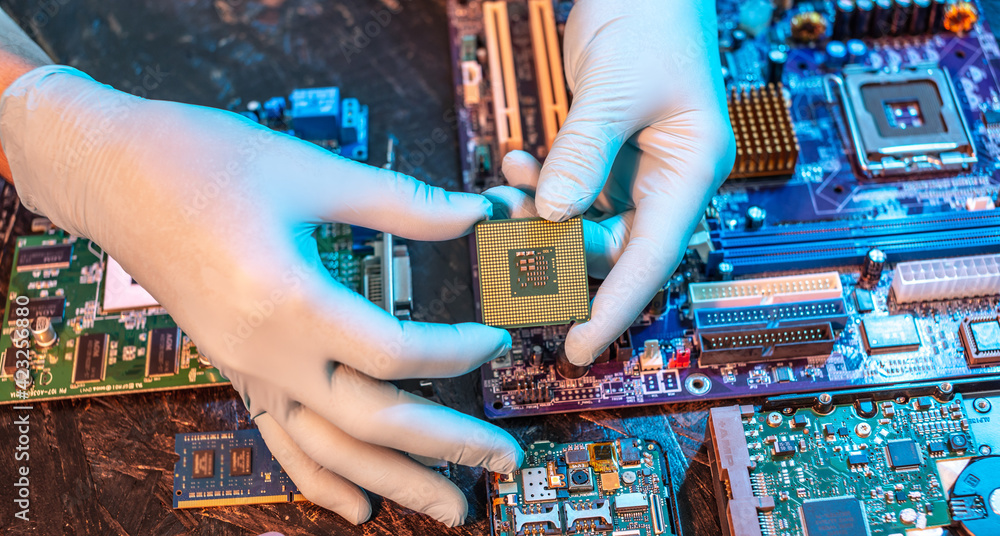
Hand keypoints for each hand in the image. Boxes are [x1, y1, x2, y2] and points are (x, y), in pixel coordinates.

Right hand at [0, 66, 522, 525]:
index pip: (397, 353)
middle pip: (374, 421)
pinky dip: (320, 482)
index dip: (458, 351)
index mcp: (291, 299)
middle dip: (448, 447)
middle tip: (508, 462)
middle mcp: (268, 352)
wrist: (114, 174)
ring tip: (453, 507)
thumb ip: (402, 202)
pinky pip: (281, 444)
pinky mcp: (237, 371)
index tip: (497, 337)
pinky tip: (356, 510)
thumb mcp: (311, 172)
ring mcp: (248, 370)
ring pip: (332, 449)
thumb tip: (476, 213)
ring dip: (396, 482)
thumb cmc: (205, 162)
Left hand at [527, 0, 734, 365]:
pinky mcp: (605, 155)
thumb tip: (550, 216)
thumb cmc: (654, 21)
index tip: (579, 347)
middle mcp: (664, 179)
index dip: (614, 308)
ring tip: (505, 191)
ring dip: (539, 215)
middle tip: (508, 235)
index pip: (651, 258)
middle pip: (609, 247)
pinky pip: (569, 191)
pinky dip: (539, 184)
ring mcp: (634, 168)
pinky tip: (517, 163)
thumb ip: (583, 155)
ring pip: (582, 222)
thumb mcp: (618, 90)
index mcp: (689, 171)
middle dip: (556, 248)